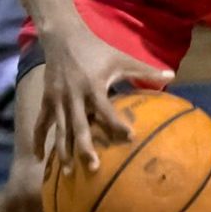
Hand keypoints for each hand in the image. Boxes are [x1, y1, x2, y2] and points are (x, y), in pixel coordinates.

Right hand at [31, 23, 173, 171]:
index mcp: (93, 86)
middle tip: (94, 167)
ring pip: (60, 130)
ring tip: (67, 173)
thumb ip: (145, 70)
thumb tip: (173, 75)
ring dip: (62, 151)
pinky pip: (40, 124)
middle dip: (85, 147)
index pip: (106, 109)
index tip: (130, 137)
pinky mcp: (47, 100)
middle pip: (79, 126)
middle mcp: (74, 96)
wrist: (63, 38)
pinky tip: (39, 159)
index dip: (117, 123)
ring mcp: (57, 100)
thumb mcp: (122, 58)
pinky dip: (38, 140)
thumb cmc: (97, 50)